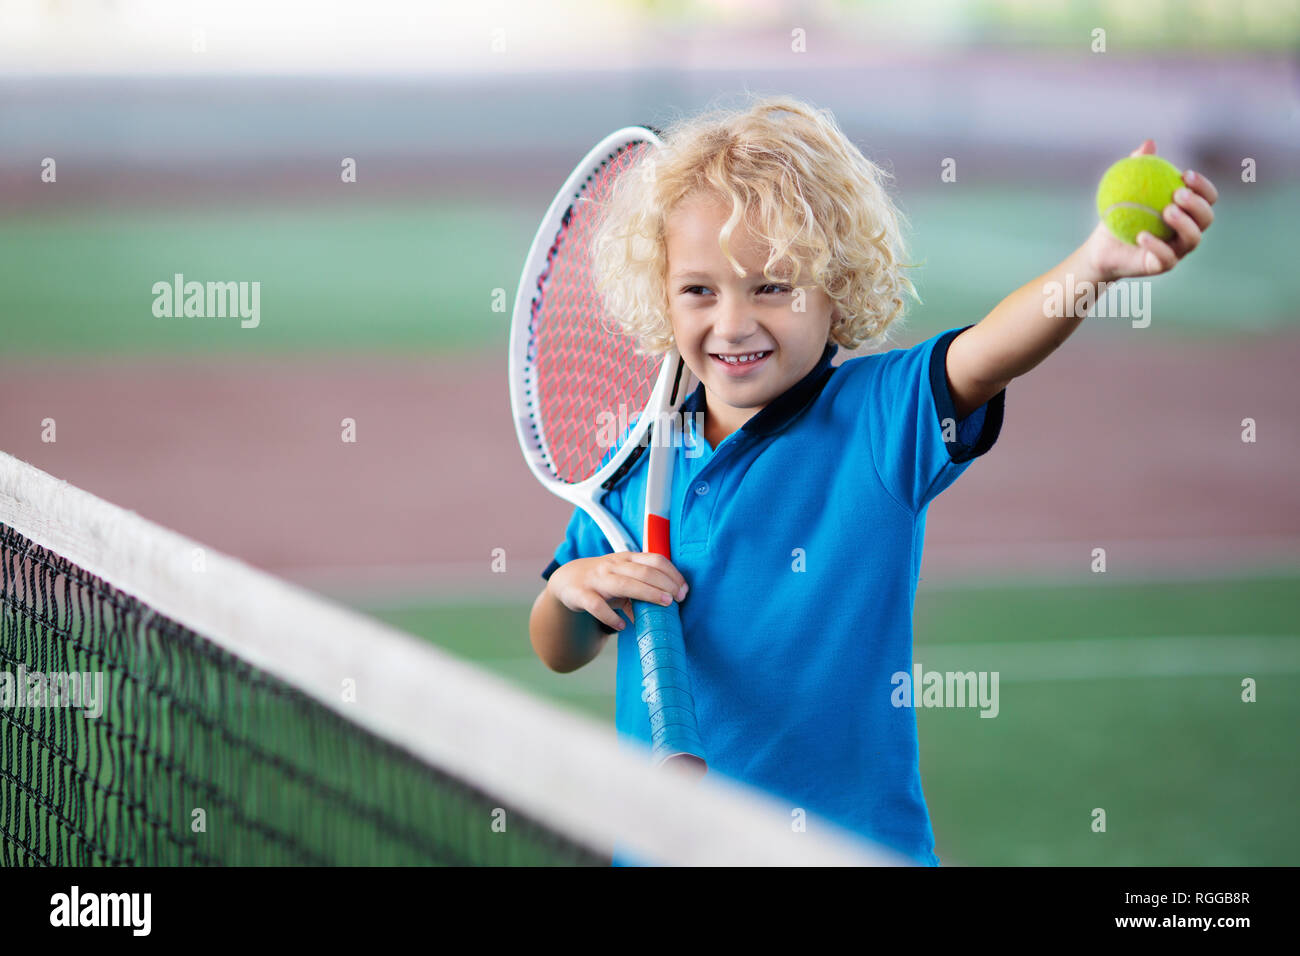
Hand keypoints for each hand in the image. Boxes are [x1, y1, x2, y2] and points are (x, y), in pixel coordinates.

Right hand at [547, 553, 688, 632]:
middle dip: (664, 584)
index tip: (684, 590)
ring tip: (664, 605)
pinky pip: (597, 606)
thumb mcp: (624, 580)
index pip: (654, 559)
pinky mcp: (582, 595)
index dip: (672, 573)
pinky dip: (611, 617)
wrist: (566, 580)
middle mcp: (613, 566)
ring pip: (625, 584)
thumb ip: (643, 593)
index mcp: (626, 559)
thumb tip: (666, 615)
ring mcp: (597, 579)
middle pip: (643, 571)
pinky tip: (623, 626)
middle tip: (678, 599)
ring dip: (647, 594)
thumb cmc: (603, 581)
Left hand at [1085, 139, 1217, 280]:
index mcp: (1188, 212)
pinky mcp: (1163, 266)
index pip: (1207, 198)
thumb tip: (1149, 144)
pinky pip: (1165, 258)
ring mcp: (1178, 251)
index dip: (1203, 186)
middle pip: (1206, 218)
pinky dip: (1156, 246)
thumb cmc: (1120, 215)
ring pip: (1193, 238)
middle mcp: (1188, 231)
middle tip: (1178, 193)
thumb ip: (1140, 168)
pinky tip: (1142, 235)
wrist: (1101, 248)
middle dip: (1197, 204)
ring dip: (1184, 223)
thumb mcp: (1127, 189)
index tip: (1185, 174)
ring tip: (1167, 211)